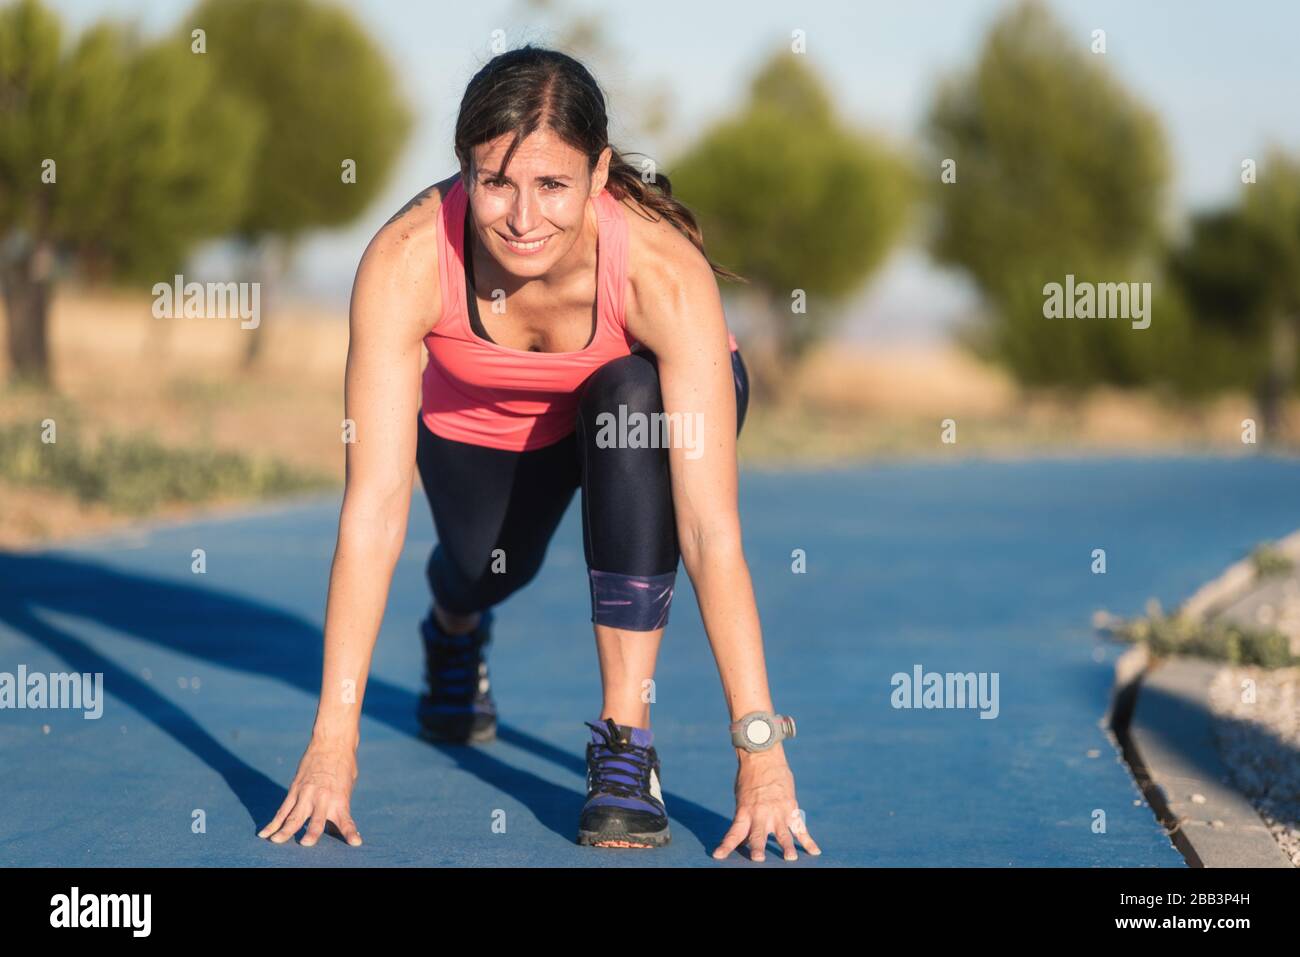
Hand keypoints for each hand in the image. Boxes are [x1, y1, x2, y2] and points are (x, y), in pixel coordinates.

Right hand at [258, 735, 361, 846]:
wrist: (332, 742)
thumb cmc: (344, 766)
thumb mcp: (347, 786)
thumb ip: (338, 805)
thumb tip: (333, 824)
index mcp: (340, 799)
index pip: (346, 820)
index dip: (350, 833)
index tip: (355, 842)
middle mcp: (323, 798)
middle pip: (316, 819)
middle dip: (312, 832)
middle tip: (306, 843)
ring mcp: (306, 794)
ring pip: (294, 815)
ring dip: (285, 829)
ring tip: (276, 840)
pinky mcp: (295, 789)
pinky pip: (283, 809)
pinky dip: (274, 822)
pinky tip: (265, 833)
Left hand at [712, 747, 820, 861]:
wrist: (762, 756)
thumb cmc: (748, 778)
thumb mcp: (742, 799)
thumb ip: (746, 819)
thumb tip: (745, 838)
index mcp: (744, 812)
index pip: (734, 833)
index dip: (726, 845)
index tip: (718, 856)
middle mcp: (760, 814)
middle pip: (758, 835)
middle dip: (758, 848)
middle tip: (758, 858)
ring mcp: (777, 812)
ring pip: (783, 834)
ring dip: (786, 847)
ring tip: (790, 858)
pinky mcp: (791, 808)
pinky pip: (800, 828)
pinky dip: (808, 841)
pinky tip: (815, 852)